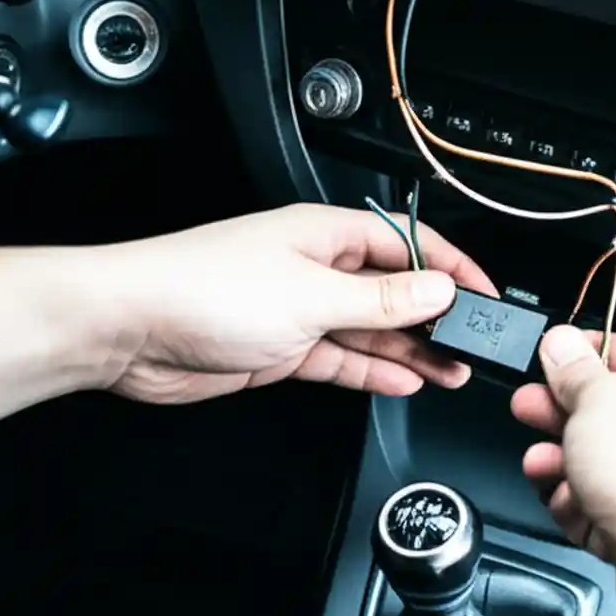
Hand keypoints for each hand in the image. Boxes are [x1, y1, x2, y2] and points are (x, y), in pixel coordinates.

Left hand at [88, 203, 495, 402]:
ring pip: (369, 330)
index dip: (451, 270)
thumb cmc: (200, 290)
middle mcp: (313, 269)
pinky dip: (371, 371)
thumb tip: (438, 289)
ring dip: (410, 351)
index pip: (408, 245)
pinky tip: (403, 380)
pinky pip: (340, 358)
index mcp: (325, 235)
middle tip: (474, 347)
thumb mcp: (310, 295)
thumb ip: (380, 298)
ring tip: (452, 371)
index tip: (486, 298)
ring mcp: (296, 310)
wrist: (128, 331)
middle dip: (435, 318)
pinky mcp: (279, 349)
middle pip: (392, 291)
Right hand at [510, 326, 615, 615]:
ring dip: (565, 466)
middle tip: (530, 408)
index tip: (554, 357)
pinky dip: (583, 509)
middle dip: (565, 415)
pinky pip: (611, 512)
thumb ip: (576, 371)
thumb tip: (562, 345)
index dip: (594, 353)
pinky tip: (568, 506)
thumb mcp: (602, 401)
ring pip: (609, 468)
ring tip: (540, 465)